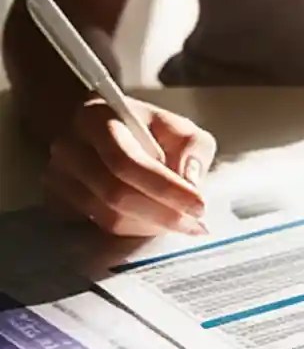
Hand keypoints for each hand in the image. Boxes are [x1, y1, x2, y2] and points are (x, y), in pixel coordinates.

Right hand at [43, 97, 215, 236]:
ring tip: (182, 223)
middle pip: (115, 194)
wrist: (103, 132)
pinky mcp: (60, 202)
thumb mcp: (178, 127)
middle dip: (163, 214)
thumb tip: (190, 183)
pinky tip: (157, 222)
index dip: (165, 188)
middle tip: (196, 225)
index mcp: (96, 119)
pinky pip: (101, 227)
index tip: (199, 205)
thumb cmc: (146, 129)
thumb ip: (192, 148)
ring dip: (151, 225)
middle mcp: (69, 148)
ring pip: (108, 217)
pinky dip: (136, 229)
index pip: (127, 161)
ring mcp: (59, 177)